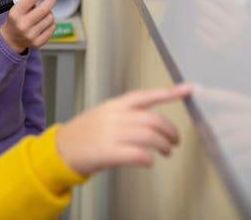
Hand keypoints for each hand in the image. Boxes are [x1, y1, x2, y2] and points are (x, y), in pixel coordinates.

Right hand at [0, 0, 56, 52]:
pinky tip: (43, 23)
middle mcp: (22, 25)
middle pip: (44, 8)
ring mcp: (31, 35)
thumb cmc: (16, 18)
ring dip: (49, 13)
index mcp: (15, 13)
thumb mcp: (18, 4)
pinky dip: (50, 23)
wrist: (10, 39)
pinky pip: (53, 27)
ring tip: (42, 14)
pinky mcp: (38, 42)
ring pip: (50, 17)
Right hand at [55, 84, 191, 175]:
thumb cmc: (84, 133)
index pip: (147, 95)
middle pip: (154, 120)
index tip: (188, 89)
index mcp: (115, 105)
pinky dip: (148, 159)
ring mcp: (112, 134)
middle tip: (175, 140)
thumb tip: (154, 121)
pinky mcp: (109, 153)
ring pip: (150, 137)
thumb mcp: (104, 114)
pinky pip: (138, 155)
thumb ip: (127, 114)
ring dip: (164, 146)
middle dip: (171, 131)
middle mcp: (115, 117)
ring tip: (166, 151)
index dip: (170, 92)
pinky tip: (148, 161)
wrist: (62, 149)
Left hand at [195, 0, 250, 50]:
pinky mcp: (214, 48)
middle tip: (203, 3)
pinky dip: (201, 31)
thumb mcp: (239, 14)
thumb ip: (225, 0)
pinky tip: (211, 33)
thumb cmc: (241, 30)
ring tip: (213, 24)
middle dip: (203, 3)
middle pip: (207, 7)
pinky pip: (198, 31)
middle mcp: (234, 27)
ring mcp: (224, 39)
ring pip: (201, 20)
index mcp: (242, 16)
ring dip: (204, 20)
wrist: (248, 57)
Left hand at [195, 85, 250, 172]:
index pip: (233, 98)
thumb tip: (208, 123)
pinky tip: (227, 166)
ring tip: (210, 153)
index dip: (213, 93)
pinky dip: (235, 163)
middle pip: (229, 122)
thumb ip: (241, 120)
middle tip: (201, 136)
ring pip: (236, 141)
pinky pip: (249, 159)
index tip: (193, 88)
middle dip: (212, 130)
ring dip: (219, 148)